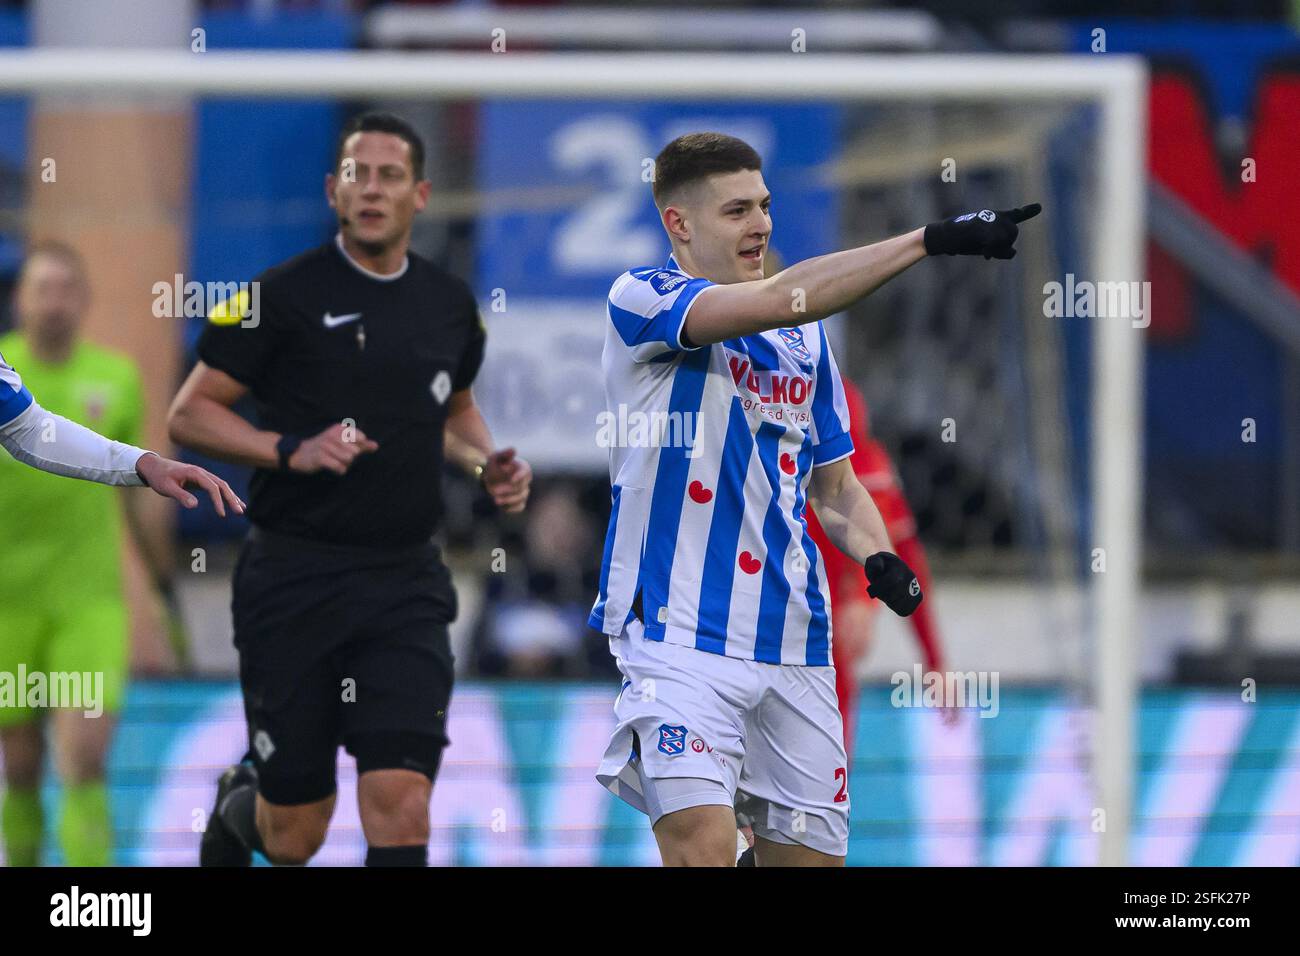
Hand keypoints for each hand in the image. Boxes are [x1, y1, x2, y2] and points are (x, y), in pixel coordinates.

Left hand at [135, 453, 244, 516]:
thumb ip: (181, 495)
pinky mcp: (202, 480)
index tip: (222, 515)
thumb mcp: (167, 487)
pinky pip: (218, 487)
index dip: (219, 501)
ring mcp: (203, 476)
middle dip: (232, 499)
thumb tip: (195, 505)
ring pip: (222, 486)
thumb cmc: (159, 477)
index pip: (213, 487)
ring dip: (232, 497)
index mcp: (196, 473)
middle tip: (240, 512)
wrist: (154, 466)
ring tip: (241, 510)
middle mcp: (203, 473)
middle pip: (222, 486)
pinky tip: (234, 503)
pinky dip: (227, 495)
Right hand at [289, 422, 378, 475]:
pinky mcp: (320, 457)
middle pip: (355, 452)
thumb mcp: (343, 443)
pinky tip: (332, 467)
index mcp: (340, 429)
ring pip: (348, 460)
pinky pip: (339, 467)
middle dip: (350, 458)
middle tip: (337, 456)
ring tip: (334, 461)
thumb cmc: (326, 448)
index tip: (346, 448)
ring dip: (343, 465)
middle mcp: (332, 434)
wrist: (300, 454)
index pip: (361, 439)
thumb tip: (376, 445)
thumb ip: (361, 444)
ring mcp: (325, 445)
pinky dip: (339, 470)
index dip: (357, 448)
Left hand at [482, 447, 531, 512]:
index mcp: (523, 468)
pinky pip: (519, 507)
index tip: (512, 479)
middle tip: (493, 490)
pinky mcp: (518, 501)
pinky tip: (502, 506)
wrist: (490, 474)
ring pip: (521, 498)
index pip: (525, 472)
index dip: (520, 476)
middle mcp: (525, 480)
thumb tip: (513, 449)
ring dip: (508, 500)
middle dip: (507, 489)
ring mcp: (522, 491)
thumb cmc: (495, 463)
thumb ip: (505, 453)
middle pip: (520, 487)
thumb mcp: (497, 456)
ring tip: (495, 500)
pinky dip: (513, 508)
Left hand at [864, 551, 921, 616]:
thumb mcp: (874, 560)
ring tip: (886, 593)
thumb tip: (878, 568)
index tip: (869, 590)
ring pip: (899, 604)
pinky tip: (893, 600)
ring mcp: (916, 588)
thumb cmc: (879, 566)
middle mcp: (910, 577)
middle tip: (876, 591)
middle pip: (894, 594)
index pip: (891, 580)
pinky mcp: (918, 598)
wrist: (892, 567)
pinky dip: (896, 608)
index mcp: (899, 567)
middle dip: (882, 595)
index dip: (877, 588)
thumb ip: (874, 563)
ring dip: (889, 601)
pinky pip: (905, 611)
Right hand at [923, 203, 1041, 258]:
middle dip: (1003, 245)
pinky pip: (996, 242)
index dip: (1028, 211)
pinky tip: (985, 255)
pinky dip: (991, 250)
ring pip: (1007, 238)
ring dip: (997, 249)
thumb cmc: (963, 242)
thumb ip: (1002, 250)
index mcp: (996, 217)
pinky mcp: (982, 226)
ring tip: (983, 248)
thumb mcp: (985, 247)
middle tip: (986, 248)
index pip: (1016, 215)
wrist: (944, 236)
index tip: (1039, 207)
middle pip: (1012, 234)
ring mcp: (989, 220)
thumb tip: (1013, 252)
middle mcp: (995, 215)